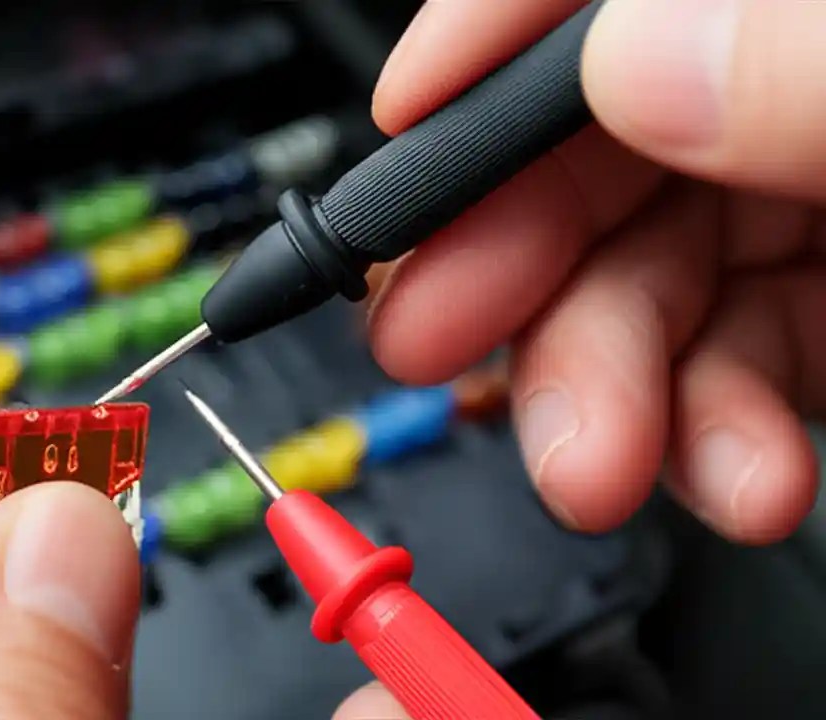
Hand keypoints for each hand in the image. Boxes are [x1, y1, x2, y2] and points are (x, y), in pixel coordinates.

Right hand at [365, 0, 824, 546]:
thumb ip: (806, 63)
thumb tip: (634, 65)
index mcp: (794, 0)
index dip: (482, 51)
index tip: (399, 130)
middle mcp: (784, 82)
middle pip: (593, 150)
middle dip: (506, 268)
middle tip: (432, 347)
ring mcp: (802, 192)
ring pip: (648, 277)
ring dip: (599, 392)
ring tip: (593, 469)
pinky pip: (737, 356)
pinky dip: (709, 435)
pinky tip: (732, 479)